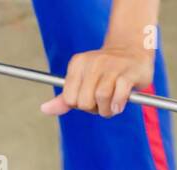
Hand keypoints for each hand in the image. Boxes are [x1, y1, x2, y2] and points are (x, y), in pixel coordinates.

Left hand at [40, 46, 154, 118]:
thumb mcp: (82, 81)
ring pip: (101, 98)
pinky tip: (120, 104)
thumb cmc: (105, 72)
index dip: (80, 105)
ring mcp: (110, 67)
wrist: (131, 51)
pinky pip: (118, 95)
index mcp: (77, 64)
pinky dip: (118, 105)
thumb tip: (44, 109)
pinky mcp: (127, 73)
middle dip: (94, 110)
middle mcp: (92, 63)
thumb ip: (64, 98)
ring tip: (112, 106)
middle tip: (102, 104)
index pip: (70, 99)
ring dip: (107, 110)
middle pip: (84, 102)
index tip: (89, 99)